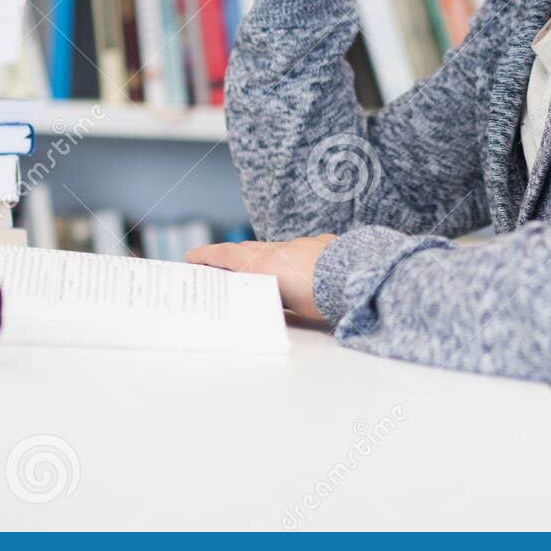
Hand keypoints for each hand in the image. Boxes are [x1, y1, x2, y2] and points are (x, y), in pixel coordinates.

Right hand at [185, 234, 338, 322]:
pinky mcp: (322, 243)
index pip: (228, 255)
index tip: (190, 258)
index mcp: (265, 264)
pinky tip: (300, 271)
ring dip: (263, 259)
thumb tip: (261, 300)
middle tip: (217, 267)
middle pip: (248, 250)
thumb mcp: (291, 307)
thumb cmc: (324, 297)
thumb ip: (274, 300)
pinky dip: (292, 259)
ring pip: (274, 249)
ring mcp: (302, 244)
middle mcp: (280, 249)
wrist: (360, 277)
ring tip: (256, 274)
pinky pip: (299, 249)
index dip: (207, 256)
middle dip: (231, 258)